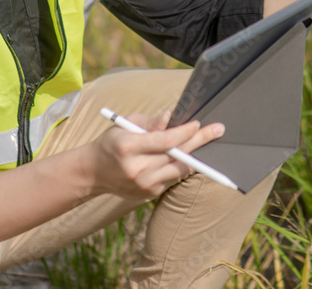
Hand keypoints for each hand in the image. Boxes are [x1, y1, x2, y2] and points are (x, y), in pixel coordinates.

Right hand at [91, 110, 223, 200]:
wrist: (93, 173)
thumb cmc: (112, 142)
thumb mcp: (126, 125)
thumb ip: (150, 122)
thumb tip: (171, 117)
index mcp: (128, 147)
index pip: (164, 141)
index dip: (184, 132)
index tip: (197, 123)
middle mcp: (137, 169)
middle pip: (177, 155)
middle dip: (199, 141)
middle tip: (217, 130)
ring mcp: (144, 185)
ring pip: (179, 169)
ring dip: (195, 155)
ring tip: (208, 140)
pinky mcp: (149, 194)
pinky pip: (173, 178)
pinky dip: (180, 166)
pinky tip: (186, 156)